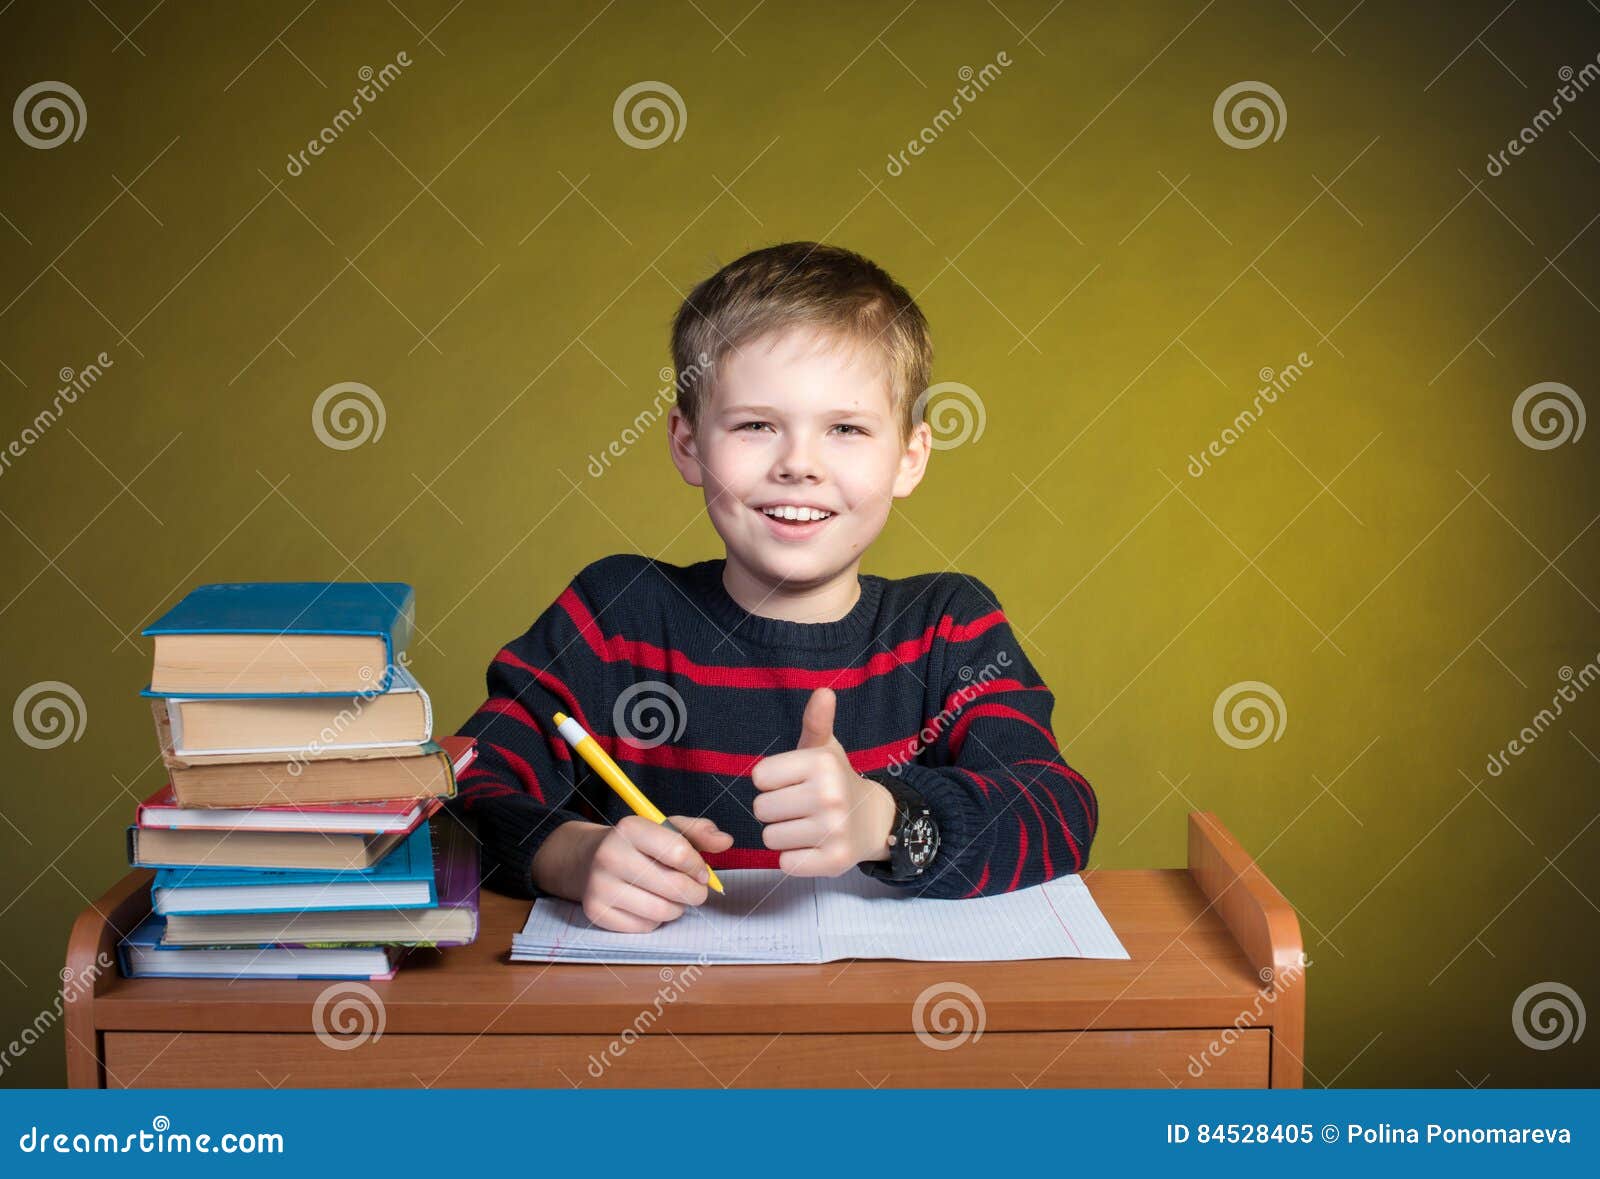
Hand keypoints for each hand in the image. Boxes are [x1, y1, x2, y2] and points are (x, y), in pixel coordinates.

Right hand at [580, 815, 733, 932]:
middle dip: (695, 892)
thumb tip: (726, 841)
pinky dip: (656, 920)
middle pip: (673, 886)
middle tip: (696, 891)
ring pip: (661, 910)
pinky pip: (645, 926)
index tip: (702, 872)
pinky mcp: (596, 912)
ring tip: (673, 897)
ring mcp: (600, 886)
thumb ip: (699, 832)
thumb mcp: (667, 829)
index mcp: (630, 828)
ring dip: (677, 908)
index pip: (679, 852)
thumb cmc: (638, 845)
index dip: (698, 867)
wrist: (588, 860)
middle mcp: (610, 855)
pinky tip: (649, 904)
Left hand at [751, 686, 896, 876]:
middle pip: (761, 809)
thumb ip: (816, 721)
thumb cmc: (835, 781)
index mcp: (820, 763)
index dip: (772, 781)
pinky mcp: (833, 862)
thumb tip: (823, 691)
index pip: (759, 777)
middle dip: (775, 809)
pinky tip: (813, 846)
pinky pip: (786, 864)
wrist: (874, 819)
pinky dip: (794, 858)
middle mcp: (829, 795)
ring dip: (783, 834)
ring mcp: (833, 830)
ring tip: (807, 825)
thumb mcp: (824, 749)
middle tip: (800, 806)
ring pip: (770, 838)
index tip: (793, 782)